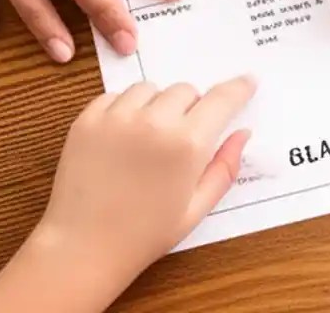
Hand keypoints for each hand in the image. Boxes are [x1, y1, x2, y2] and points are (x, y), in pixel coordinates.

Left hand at [31, 76, 254, 298]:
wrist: (83, 247)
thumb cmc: (144, 235)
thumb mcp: (196, 209)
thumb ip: (224, 168)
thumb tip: (242, 134)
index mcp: (187, 145)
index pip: (222, 100)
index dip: (238, 88)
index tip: (246, 82)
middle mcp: (153, 122)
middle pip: (185, 90)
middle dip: (192, 107)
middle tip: (183, 137)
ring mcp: (116, 117)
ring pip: (149, 88)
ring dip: (157, 104)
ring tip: (150, 137)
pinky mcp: (87, 120)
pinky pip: (114, 96)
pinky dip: (125, 108)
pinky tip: (123, 137)